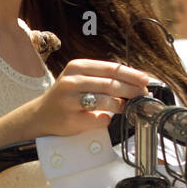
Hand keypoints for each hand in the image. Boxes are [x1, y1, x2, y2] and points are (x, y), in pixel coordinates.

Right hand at [28, 59, 150, 136]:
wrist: (41, 115)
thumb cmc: (68, 96)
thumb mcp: (81, 78)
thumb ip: (103, 77)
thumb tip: (136, 81)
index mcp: (77, 67)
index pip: (111, 68)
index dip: (131, 75)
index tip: (145, 80)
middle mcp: (71, 81)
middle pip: (110, 84)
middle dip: (131, 90)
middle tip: (143, 95)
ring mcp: (69, 101)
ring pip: (105, 101)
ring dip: (121, 105)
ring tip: (127, 107)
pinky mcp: (70, 119)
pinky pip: (97, 120)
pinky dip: (106, 120)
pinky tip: (106, 119)